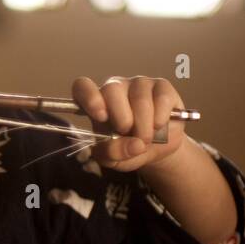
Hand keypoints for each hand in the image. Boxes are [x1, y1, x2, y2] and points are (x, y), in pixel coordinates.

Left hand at [71, 75, 185, 172]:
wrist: (158, 148)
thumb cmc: (128, 149)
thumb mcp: (114, 159)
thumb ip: (113, 153)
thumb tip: (136, 144)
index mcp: (97, 102)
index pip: (83, 86)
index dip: (89, 97)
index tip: (101, 116)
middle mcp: (116, 88)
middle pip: (111, 90)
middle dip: (122, 118)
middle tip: (128, 134)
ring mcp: (139, 84)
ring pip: (139, 98)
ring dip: (144, 125)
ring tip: (146, 138)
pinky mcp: (162, 86)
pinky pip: (161, 98)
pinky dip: (160, 118)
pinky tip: (159, 125)